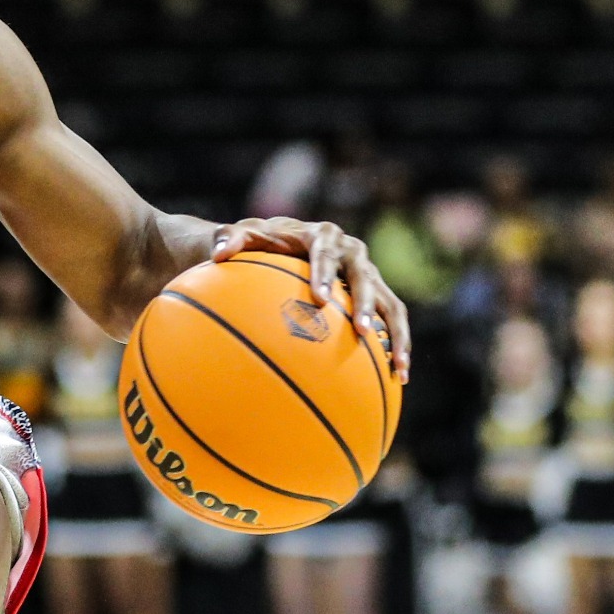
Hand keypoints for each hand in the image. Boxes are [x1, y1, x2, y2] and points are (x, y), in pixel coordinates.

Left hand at [212, 217, 411, 382]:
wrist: (278, 244)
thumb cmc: (257, 241)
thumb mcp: (240, 236)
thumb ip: (228, 240)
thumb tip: (217, 255)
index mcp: (322, 235)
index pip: (324, 252)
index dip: (324, 273)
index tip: (320, 298)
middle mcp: (351, 251)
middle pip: (366, 277)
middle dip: (367, 304)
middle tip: (361, 332)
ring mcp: (367, 274)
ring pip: (391, 303)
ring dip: (396, 334)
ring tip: (396, 366)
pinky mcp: (375, 295)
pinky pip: (392, 321)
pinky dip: (396, 346)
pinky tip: (396, 378)